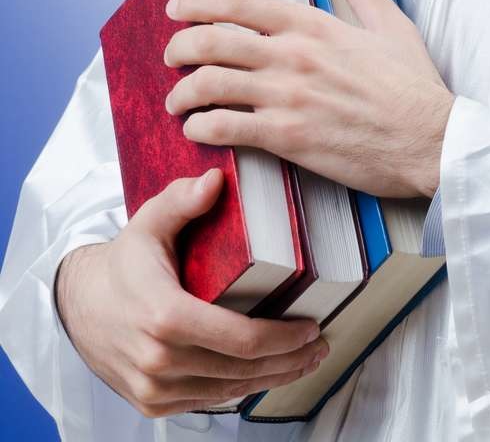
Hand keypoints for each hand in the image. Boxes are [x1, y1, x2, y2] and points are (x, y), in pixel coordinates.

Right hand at [54, 168, 329, 418]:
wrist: (78, 304)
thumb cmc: (123, 261)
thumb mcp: (150, 221)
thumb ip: (183, 199)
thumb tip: (216, 179)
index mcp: (165, 317)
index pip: (240, 339)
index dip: (283, 339)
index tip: (312, 327)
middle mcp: (159, 360)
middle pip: (242, 370)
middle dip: (288, 360)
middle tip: (319, 345)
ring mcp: (155, 388)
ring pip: (229, 391)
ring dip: (271, 378)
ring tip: (302, 360)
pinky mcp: (152, 403)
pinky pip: (208, 400)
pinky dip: (240, 388)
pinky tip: (263, 373)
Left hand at [162, 0, 455, 198]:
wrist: (429, 140)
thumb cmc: (412, 87)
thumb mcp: (392, 26)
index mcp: (314, 25)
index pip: (241, 2)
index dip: (198, 1)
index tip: (176, 6)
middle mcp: (293, 55)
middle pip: (213, 40)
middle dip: (179, 46)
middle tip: (171, 56)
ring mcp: (288, 97)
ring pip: (211, 84)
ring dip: (182, 92)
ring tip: (178, 101)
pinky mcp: (288, 137)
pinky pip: (226, 127)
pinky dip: (202, 127)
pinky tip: (199, 129)